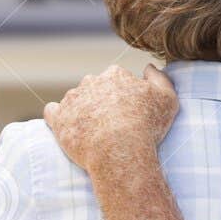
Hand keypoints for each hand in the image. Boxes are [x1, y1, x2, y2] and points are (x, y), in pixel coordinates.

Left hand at [45, 64, 177, 174]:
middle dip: (101, 100)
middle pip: (95, 87)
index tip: (129, 111)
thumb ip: (160, 78)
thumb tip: (148, 67)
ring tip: (92, 131)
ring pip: (75, 99)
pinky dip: (58, 117)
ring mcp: (72, 99)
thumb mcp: (168, 99)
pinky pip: (52, 112)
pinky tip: (66, 126)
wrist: (119, 151)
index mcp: (115, 74)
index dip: (124, 95)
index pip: (117, 79)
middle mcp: (91, 81)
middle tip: (111, 123)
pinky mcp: (58, 118)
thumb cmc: (146, 127)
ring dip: (81, 110)